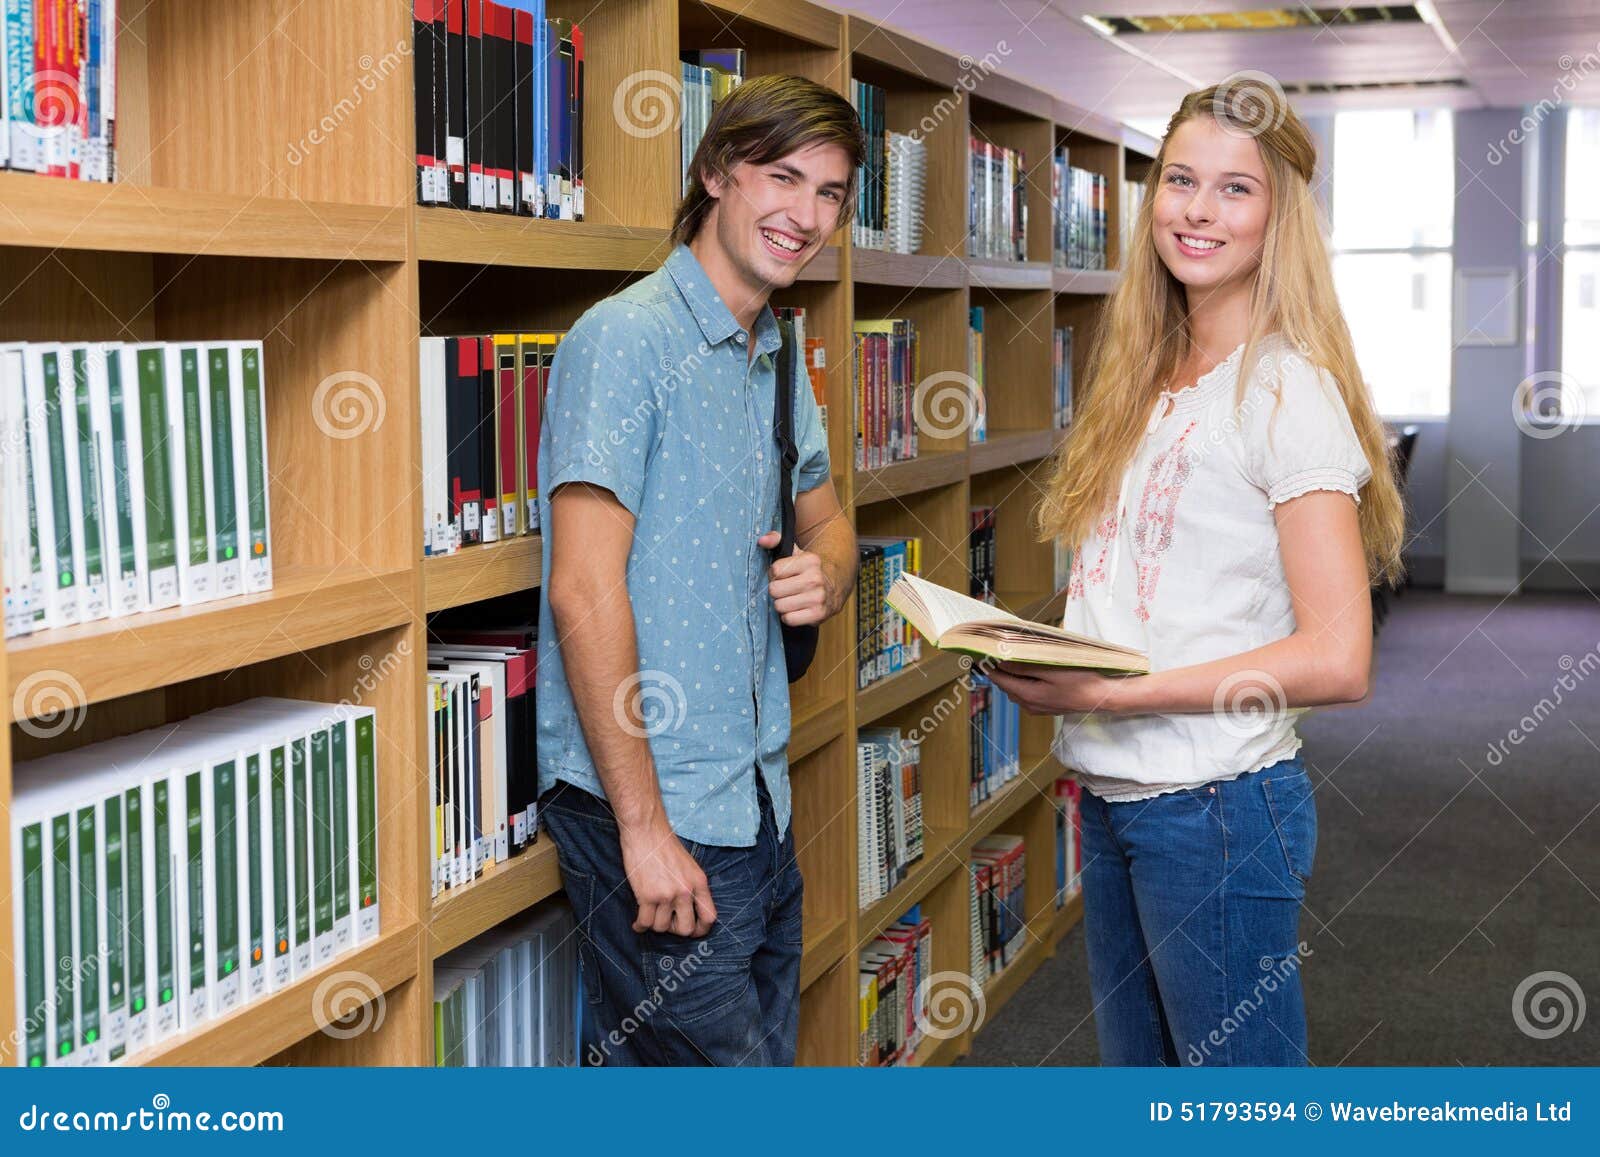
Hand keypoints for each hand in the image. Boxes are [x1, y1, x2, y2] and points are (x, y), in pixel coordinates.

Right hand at [618, 818, 716, 936]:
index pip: (709, 917)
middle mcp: (686, 890)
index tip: (693, 930)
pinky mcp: (647, 896)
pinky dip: (640, 926)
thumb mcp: (688, 865)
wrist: (646, 830)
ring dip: (655, 924)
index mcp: (699, 882)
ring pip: (662, 927)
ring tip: (650, 915)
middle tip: (667, 922)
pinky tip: (637, 922)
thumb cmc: (664, 845)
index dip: (701, 929)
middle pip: (686, 929)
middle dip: (675, 930)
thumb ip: (692, 886)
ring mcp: (667, 894)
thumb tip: (688, 910)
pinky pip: (645, 923)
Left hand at [758, 530, 833, 625]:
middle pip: (775, 590)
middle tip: (785, 589)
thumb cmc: (809, 571)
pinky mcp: (818, 614)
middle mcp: (815, 578)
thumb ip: (776, 540)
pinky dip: (789, 617)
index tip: (782, 576)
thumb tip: (762, 540)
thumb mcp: (796, 552)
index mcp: (809, 561)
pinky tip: (796, 609)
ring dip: (782, 604)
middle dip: (776, 591)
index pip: (775, 570)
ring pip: (780, 605)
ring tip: (791, 599)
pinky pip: (789, 619)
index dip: (774, 575)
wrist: (836, 587)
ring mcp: (818, 597)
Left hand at [987, 659, 1137, 715]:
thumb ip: (1024, 667)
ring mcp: (1038, 708)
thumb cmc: (1081, 680)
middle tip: (993, 653)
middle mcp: (1029, 705)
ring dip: (1011, 676)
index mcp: (1028, 695)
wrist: (1102, 697)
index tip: (980, 654)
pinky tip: (1028, 671)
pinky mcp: (1045, 707)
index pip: (1000, 680)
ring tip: (1009, 659)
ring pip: (1016, 690)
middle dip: (999, 670)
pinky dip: (1022, 682)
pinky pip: (1026, 693)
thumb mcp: (1051, 669)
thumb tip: (1002, 663)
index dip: (989, 667)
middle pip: (1006, 685)